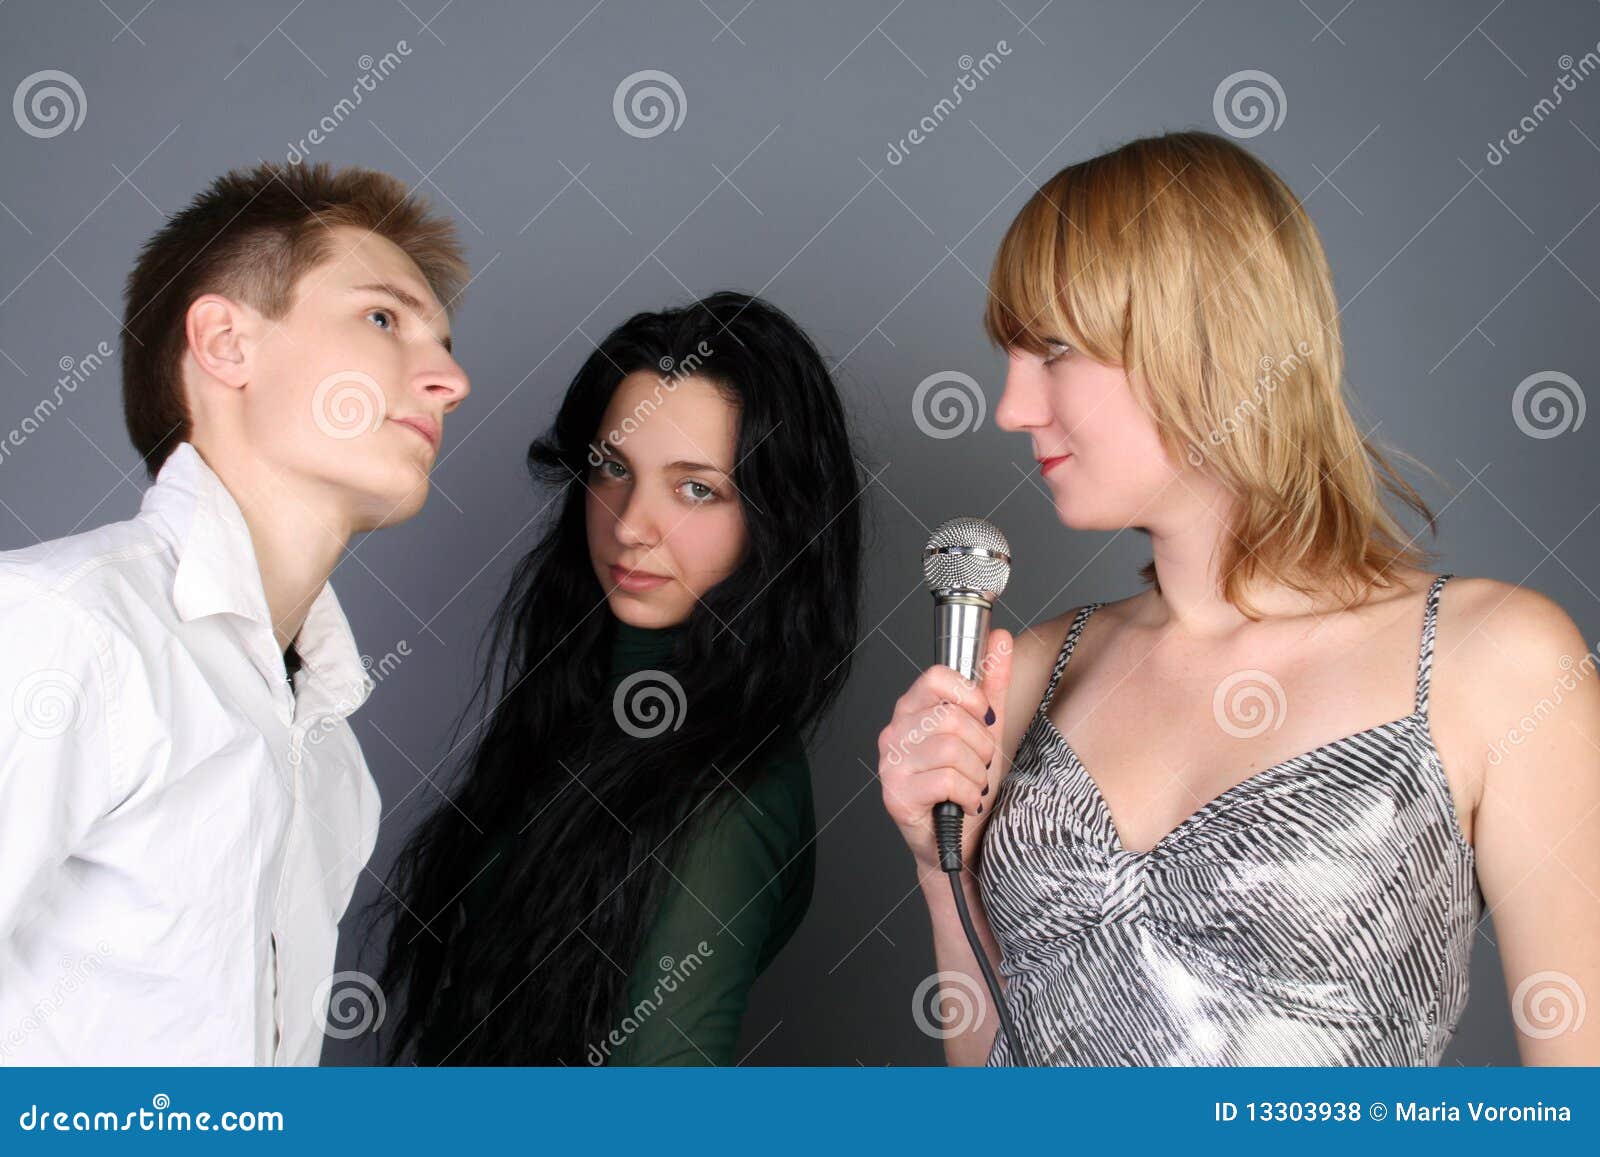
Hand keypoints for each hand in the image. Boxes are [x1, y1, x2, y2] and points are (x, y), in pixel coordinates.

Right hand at [876, 629, 1013, 872]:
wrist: (960, 842)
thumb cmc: (967, 784)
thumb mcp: (987, 729)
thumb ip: (993, 683)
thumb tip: (1001, 638)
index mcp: (912, 710)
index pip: (936, 677)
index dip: (970, 694)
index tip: (985, 715)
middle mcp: (894, 732)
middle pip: (951, 717)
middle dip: (981, 745)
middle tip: (981, 763)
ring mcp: (891, 764)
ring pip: (952, 749)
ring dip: (977, 773)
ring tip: (973, 785)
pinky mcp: (896, 795)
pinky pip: (946, 780)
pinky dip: (968, 794)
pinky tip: (965, 802)